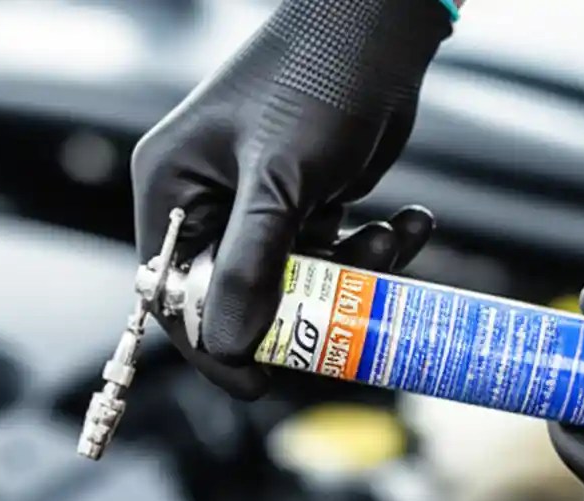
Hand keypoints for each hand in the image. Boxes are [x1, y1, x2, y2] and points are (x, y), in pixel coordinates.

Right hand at [132, 0, 451, 398]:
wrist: (384, 25)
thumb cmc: (317, 78)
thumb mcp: (281, 179)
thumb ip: (251, 264)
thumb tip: (227, 347)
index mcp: (174, 188)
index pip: (173, 290)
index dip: (211, 342)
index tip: (258, 382)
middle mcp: (208, 199)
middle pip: (238, 294)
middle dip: (302, 306)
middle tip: (350, 313)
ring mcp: (260, 204)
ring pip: (296, 282)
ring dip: (352, 275)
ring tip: (393, 239)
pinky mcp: (306, 201)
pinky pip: (333, 254)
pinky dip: (373, 249)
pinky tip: (410, 221)